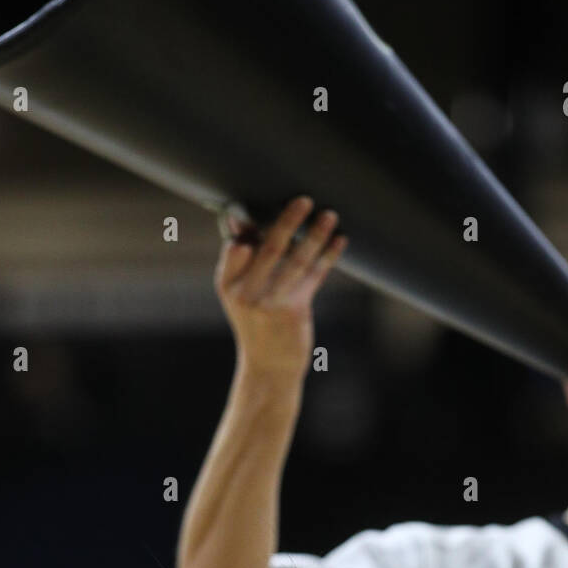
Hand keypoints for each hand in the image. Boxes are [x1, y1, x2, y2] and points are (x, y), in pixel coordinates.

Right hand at [214, 195, 348, 376]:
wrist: (268, 366)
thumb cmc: (256, 322)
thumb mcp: (238, 294)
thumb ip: (239, 259)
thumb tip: (237, 217)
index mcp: (227, 283)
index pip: (237, 246)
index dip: (250, 225)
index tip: (269, 201)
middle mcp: (247, 292)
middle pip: (270, 248)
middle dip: (289, 221)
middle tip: (304, 200)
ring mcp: (271, 303)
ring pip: (297, 260)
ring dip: (316, 235)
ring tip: (330, 215)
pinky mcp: (294, 310)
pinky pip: (314, 275)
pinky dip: (328, 255)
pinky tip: (339, 240)